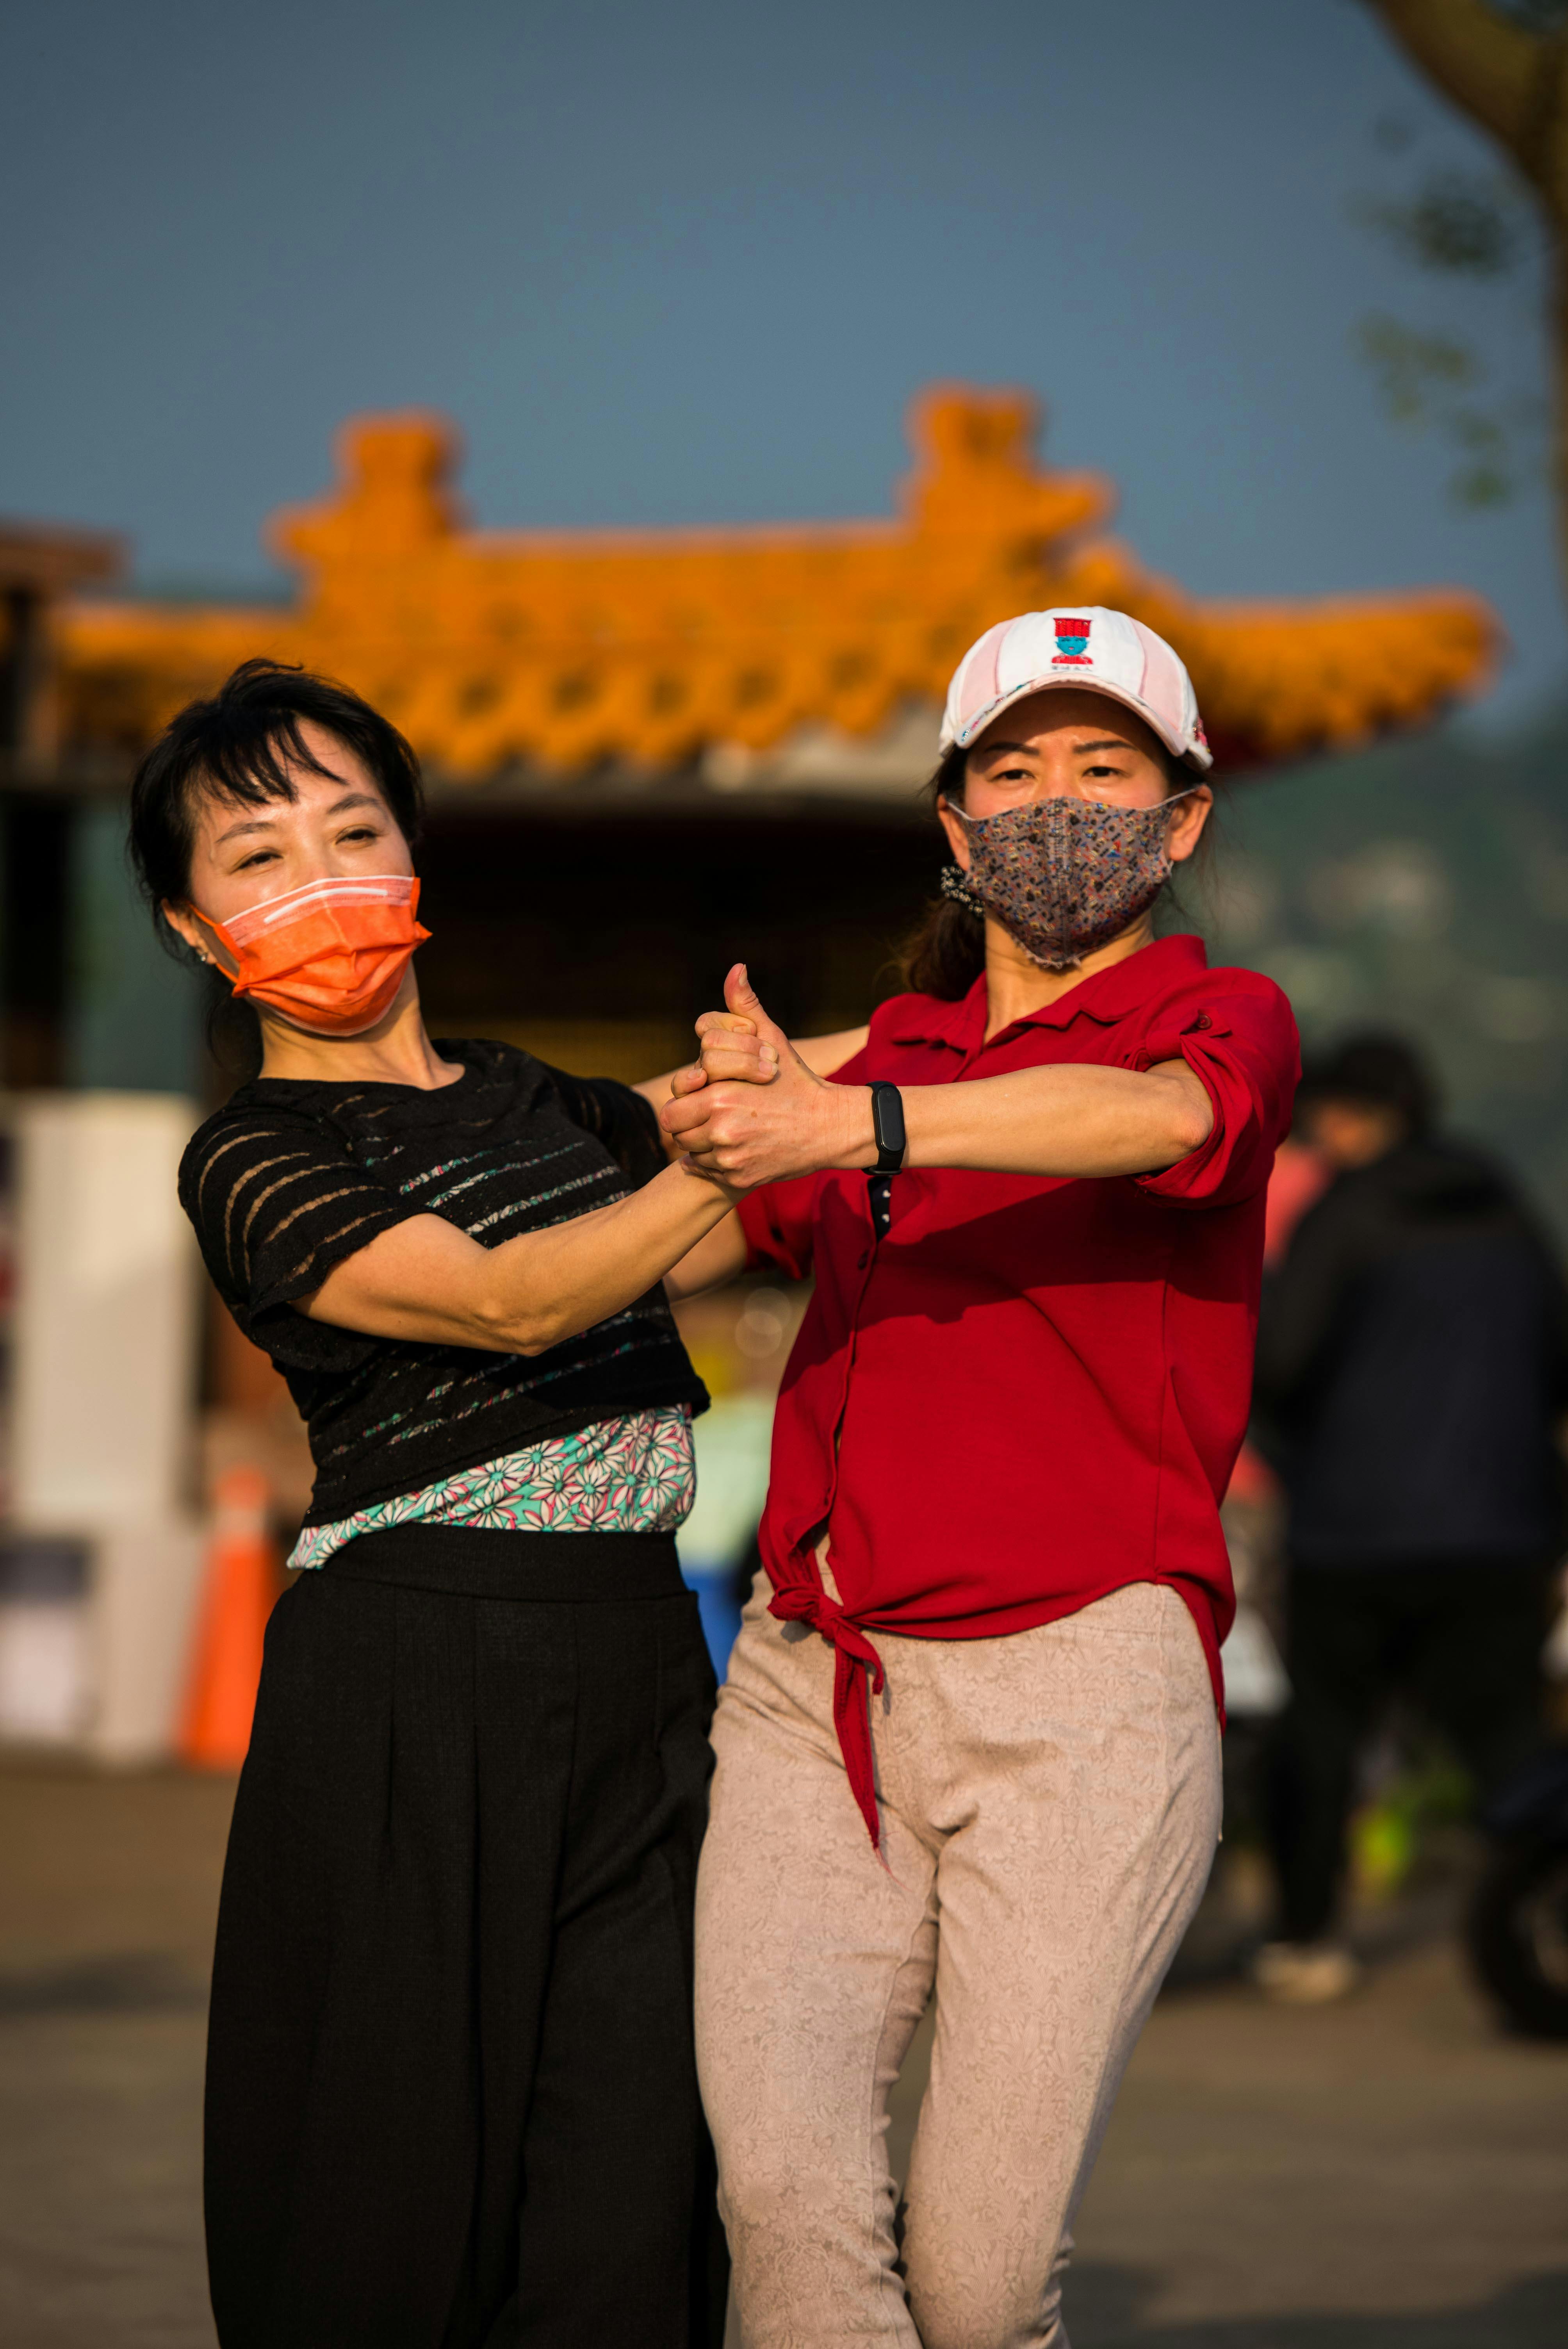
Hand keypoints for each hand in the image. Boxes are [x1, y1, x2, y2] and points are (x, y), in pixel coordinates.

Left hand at [660, 966, 872, 1185]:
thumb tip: (735, 969)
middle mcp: (722, 1130)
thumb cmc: (797, 1082)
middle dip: (688, 1124)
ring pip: (692, 1154)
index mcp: (721, 1096)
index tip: (700, 1097)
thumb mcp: (772, 1041)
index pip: (671, 1108)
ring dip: (702, 1144)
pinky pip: (709, 1173)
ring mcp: (731, 1159)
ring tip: (728, 1131)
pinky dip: (717, 1164)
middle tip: (708, 1116)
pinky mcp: (740, 1179)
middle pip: (677, 1133)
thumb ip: (745, 1009)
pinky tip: (739, 1148)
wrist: (831, 1127)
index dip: (683, 1102)